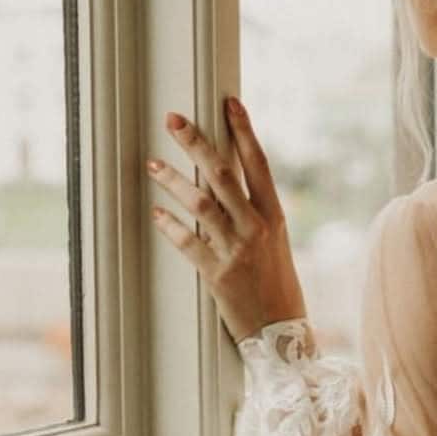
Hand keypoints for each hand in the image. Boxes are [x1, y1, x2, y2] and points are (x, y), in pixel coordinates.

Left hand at [146, 97, 307, 344]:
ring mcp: (237, 251)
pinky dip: (170, 226)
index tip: (228, 103)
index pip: (258, 164)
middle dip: (196, 143)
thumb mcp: (276, 243)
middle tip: (174, 121)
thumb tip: (228, 180)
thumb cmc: (278, 284)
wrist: (283, 332)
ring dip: (173, 180)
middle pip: (223, 174)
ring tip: (153, 164)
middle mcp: (257, 228)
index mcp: (275, 216)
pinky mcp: (218, 275)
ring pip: (201, 204)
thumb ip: (254, 213)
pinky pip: (188, 243)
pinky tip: (156, 213)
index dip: (243, 131)